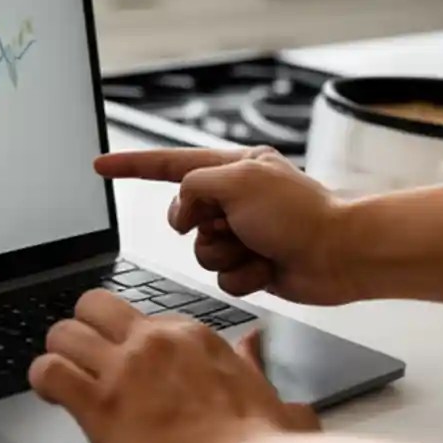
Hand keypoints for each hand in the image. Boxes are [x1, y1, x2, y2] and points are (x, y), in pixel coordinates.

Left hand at [29, 290, 318, 442]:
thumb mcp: (268, 394)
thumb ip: (254, 364)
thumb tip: (255, 343)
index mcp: (192, 337)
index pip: (142, 316)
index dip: (128, 339)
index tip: (127, 360)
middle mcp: (153, 342)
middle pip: (94, 305)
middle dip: (83, 326)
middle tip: (84, 355)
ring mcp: (123, 369)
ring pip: (64, 332)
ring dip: (58, 352)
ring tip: (61, 374)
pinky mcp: (98, 404)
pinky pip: (50, 371)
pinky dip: (42, 380)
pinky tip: (50, 393)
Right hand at [96, 146, 358, 304]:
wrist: (342, 255)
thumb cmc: (299, 213)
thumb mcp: (238, 181)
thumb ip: (193, 186)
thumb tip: (184, 212)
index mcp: (232, 169)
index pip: (168, 165)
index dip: (131, 166)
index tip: (100, 166)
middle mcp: (235, 199)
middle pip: (183, 218)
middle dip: (204, 227)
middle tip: (235, 224)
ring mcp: (243, 233)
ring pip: (200, 252)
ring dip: (227, 254)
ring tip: (260, 248)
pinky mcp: (251, 264)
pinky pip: (222, 277)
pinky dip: (244, 275)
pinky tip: (270, 267)